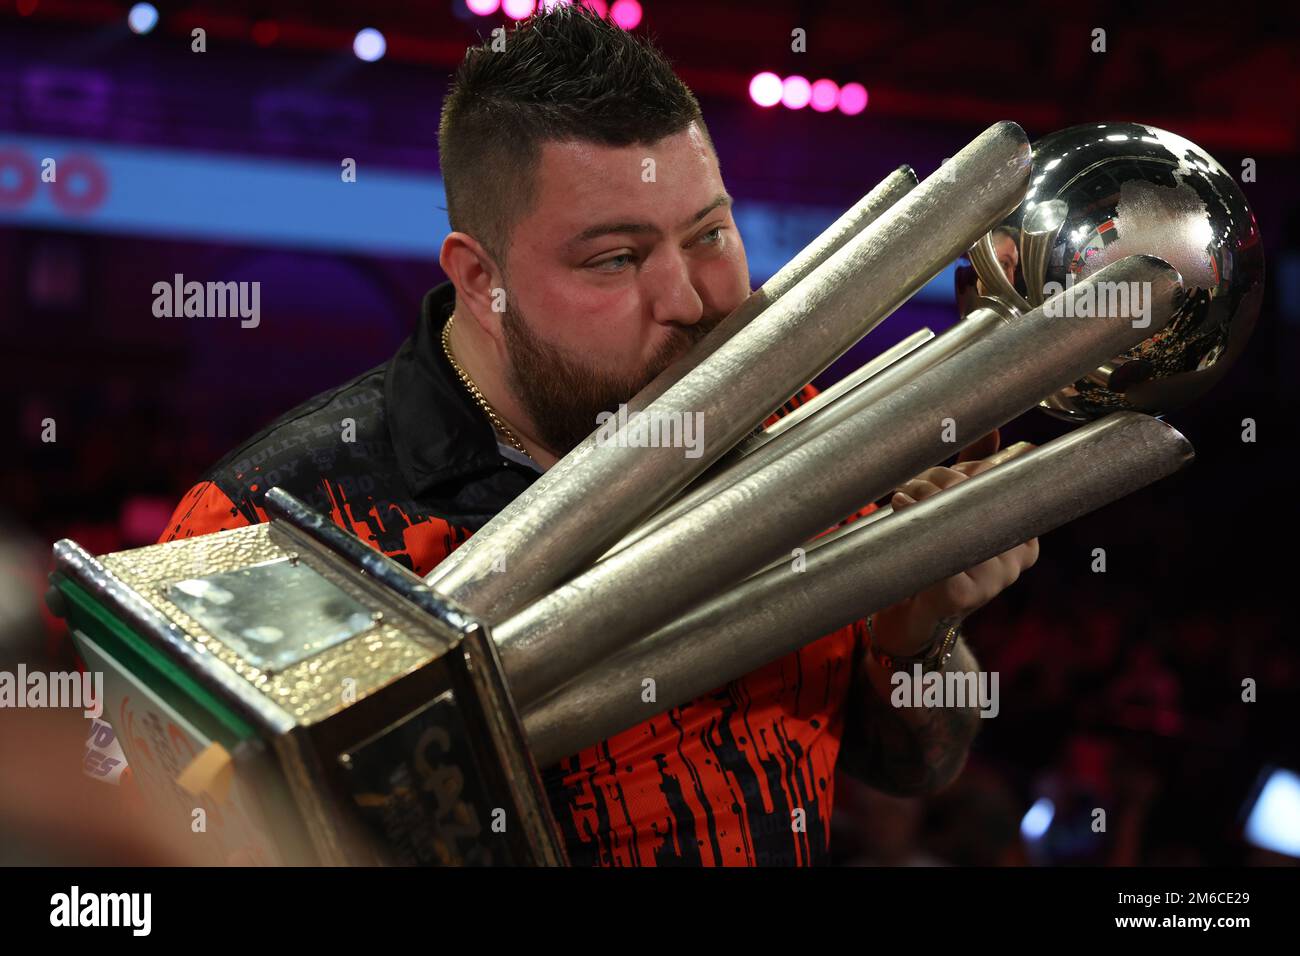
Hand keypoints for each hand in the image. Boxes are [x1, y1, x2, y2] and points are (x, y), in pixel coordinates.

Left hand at [870, 429, 1039, 656]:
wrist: (908, 620)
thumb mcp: (957, 514)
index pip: (1007, 488)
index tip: (953, 470)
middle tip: (916, 479)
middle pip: (983, 498)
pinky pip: (939, 545)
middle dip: (944, 479)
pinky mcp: (961, 595)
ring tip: (903, 495)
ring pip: (959, 518)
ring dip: (924, 496)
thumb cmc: (934, 562)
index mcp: (1022, 541)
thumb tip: (995, 431)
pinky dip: (913, 519)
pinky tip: (900, 508)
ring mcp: (992, 581)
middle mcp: (1013, 562)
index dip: (975, 471)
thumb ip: (976, 475)